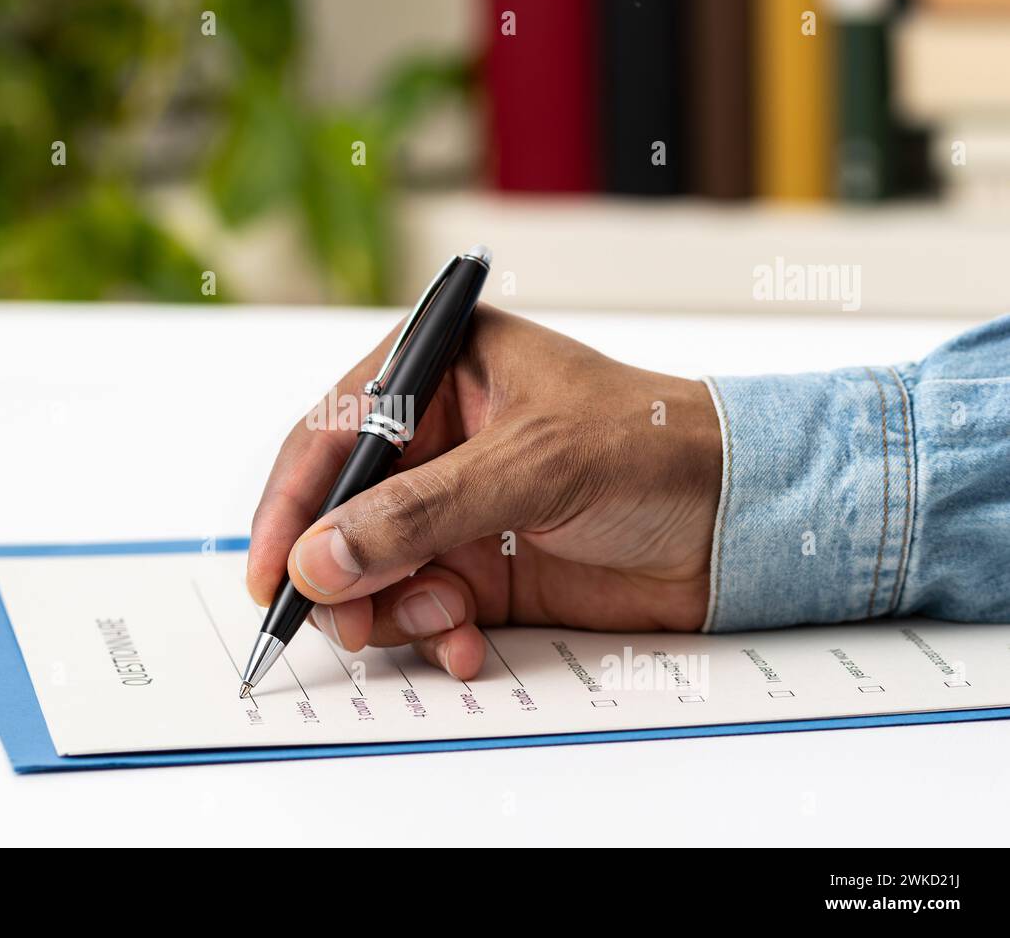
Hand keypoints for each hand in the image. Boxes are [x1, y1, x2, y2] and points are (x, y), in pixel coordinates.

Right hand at [246, 305, 722, 678]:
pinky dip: (434, 634)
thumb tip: (320, 556)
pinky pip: (422, 608)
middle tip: (349, 619)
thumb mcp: (532, 465)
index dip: (293, 504)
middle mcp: (434, 439)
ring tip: (446, 619)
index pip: (331, 435)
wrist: (740, 519)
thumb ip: (421, 511)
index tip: (272, 570)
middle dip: (343, 572)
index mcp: (436, 370)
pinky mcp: (480, 568)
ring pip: (375, 571)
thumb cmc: (652, 447)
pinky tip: (467, 641)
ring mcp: (455, 509)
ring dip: (394, 608)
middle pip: (342, 513)